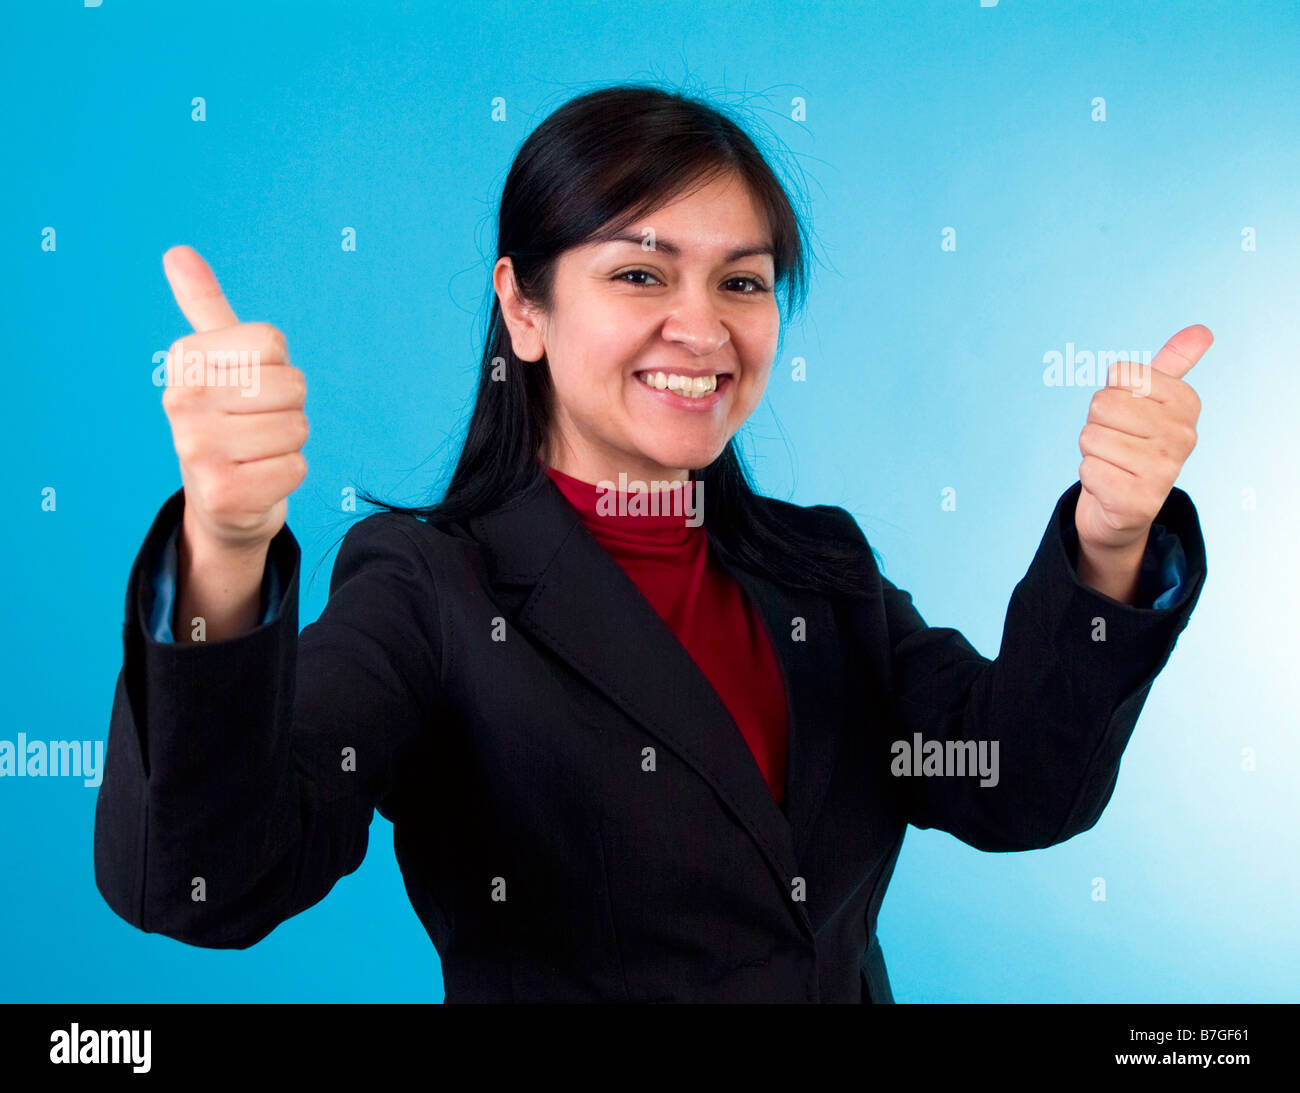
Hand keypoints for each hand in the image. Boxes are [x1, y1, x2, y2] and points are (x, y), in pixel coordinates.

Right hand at [160, 245, 308, 553]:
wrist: (219, 499)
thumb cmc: (228, 418)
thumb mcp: (216, 359)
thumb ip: (204, 306)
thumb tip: (177, 251)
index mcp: (184, 360)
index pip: (273, 343)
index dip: (276, 367)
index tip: (247, 386)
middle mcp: (181, 402)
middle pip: (292, 385)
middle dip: (288, 408)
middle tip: (256, 424)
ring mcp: (197, 451)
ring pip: (297, 428)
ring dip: (289, 443)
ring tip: (257, 451)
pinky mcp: (224, 493)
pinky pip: (296, 468)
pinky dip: (288, 475)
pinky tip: (259, 479)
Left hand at [1074, 324, 1210, 553]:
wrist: (1122, 507)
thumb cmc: (1130, 444)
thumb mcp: (1148, 401)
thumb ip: (1171, 364)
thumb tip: (1202, 330)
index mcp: (1186, 403)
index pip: (1121, 372)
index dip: (1112, 394)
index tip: (1127, 416)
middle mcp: (1184, 435)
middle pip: (1101, 404)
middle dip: (1097, 424)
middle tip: (1116, 444)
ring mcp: (1165, 470)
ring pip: (1090, 436)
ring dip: (1092, 452)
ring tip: (1113, 464)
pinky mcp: (1140, 501)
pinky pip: (1088, 469)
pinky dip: (1089, 478)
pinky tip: (1109, 486)